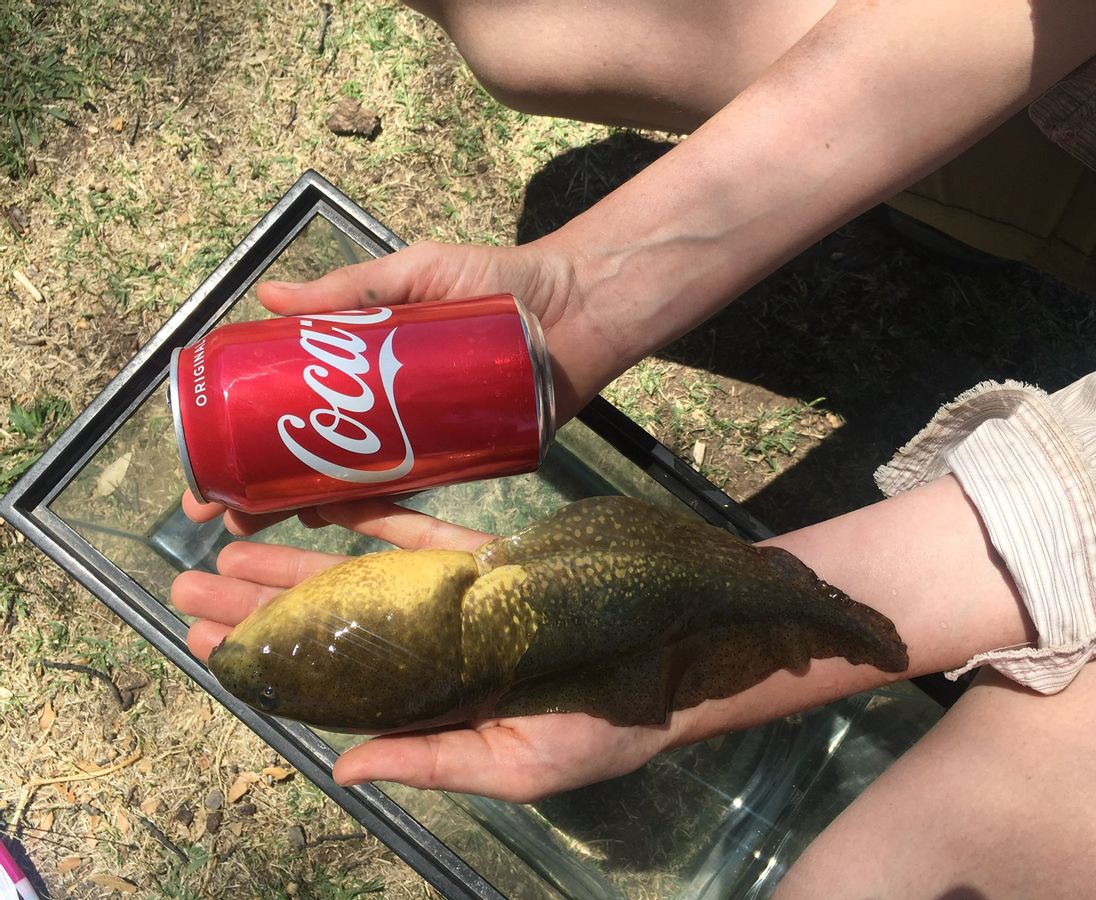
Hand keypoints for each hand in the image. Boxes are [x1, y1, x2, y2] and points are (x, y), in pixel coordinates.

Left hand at [171, 498, 677, 800]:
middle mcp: (433, 647)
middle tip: (185, 586)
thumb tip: (344, 771)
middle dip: (260, 605)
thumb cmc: (607, 725)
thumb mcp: (519, 768)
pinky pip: (419, 528)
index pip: (332, 684)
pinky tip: (320, 501)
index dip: (273, 665)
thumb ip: (433, 762)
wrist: (683, 654)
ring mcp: (458, 597)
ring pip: (361, 572)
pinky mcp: (488, 556)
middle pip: (330, 621)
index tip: (208, 647)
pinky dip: (370, 515)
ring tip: (226, 545)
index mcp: (433, 702)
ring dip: (295, 558)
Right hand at [183, 236, 623, 533]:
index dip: (246, 438)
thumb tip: (266, 297)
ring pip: (355, 488)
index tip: (204, 462)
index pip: (296, 410)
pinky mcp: (466, 462)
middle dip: (262, 491)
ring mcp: (425, 443)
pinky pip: (416, 496)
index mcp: (368, 372)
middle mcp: (389, 414)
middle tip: (222, 516)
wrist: (577, 305)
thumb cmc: (496, 280)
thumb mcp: (416, 272)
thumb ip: (352, 285)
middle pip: (313, 461)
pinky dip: (379, 518)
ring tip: (265, 525)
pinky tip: (337, 530)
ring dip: (307, 510)